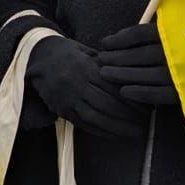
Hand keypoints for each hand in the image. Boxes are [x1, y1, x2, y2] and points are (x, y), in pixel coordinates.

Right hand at [27, 35, 147, 138]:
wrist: (37, 57)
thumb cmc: (67, 52)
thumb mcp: (86, 50)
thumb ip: (106, 63)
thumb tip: (131, 75)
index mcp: (84, 67)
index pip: (113, 87)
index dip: (131, 99)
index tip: (147, 106)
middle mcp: (75, 84)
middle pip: (107, 104)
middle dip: (129, 116)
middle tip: (146, 122)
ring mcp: (67, 98)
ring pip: (96, 117)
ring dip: (117, 127)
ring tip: (135, 132)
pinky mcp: (61, 109)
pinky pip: (83, 124)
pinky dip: (101, 131)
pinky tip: (116, 134)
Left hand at [98, 22, 180, 106]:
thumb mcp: (178, 29)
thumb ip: (157, 29)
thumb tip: (126, 35)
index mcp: (173, 33)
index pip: (139, 34)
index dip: (118, 39)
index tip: (105, 43)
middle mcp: (175, 52)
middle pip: (138, 54)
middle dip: (116, 57)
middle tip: (100, 60)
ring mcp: (179, 73)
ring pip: (144, 74)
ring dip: (121, 74)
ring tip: (104, 73)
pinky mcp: (183, 92)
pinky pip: (157, 94)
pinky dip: (138, 92)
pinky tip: (123, 91)